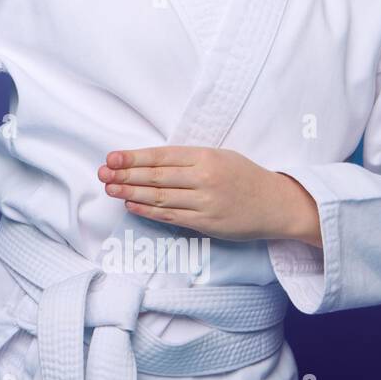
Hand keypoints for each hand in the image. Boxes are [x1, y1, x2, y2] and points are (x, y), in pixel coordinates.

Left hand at [96, 146, 321, 244]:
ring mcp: (205, 202)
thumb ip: (188, 159)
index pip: (161, 156)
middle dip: (125, 175)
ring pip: (160, 197)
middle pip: (156, 177)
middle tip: (103, 174)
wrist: (277, 204)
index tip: (112, 158)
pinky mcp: (207, 223)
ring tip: (111, 189)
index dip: (133, 157)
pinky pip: (171, 216)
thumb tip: (149, 161)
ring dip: (131, 193)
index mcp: (205, 156)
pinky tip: (131, 205)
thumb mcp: (219, 156)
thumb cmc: (245, 177)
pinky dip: (148, 211)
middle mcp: (204, 178)